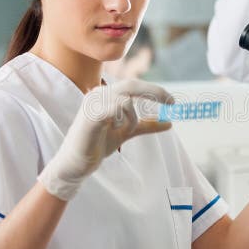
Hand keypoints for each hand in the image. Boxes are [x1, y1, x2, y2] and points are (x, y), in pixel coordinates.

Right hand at [39, 79, 172, 200]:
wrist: (76, 163)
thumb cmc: (97, 143)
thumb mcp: (127, 132)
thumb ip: (146, 125)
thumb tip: (170, 122)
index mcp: (106, 94)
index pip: (134, 85)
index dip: (155, 90)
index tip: (172, 101)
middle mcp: (98, 94)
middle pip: (132, 85)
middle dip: (155, 92)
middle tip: (172, 103)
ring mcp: (93, 103)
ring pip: (126, 100)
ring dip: (133, 118)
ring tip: (125, 130)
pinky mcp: (91, 115)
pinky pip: (116, 109)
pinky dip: (124, 121)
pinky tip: (116, 129)